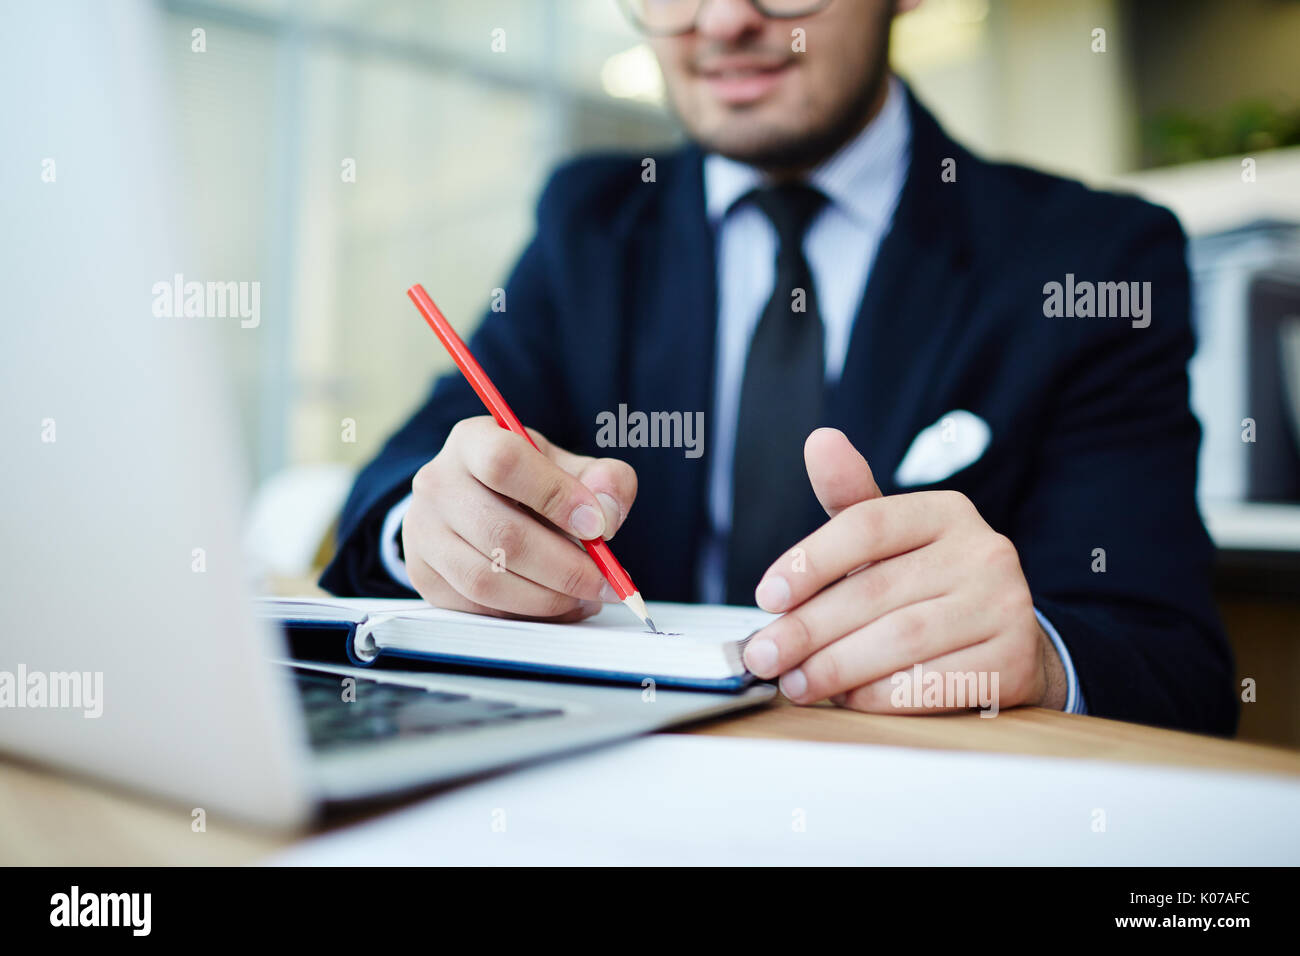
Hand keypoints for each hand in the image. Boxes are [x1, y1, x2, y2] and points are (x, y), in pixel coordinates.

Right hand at [401, 416, 636, 620]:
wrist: (472, 502)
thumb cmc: (525, 482)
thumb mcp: (565, 465)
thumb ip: (602, 478)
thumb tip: (607, 514)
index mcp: (473, 442)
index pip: (505, 462)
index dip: (556, 496)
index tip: (597, 526)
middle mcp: (437, 484)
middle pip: (502, 533)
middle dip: (566, 566)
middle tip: (606, 580)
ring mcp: (423, 533)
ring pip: (487, 580)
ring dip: (547, 597)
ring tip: (586, 596)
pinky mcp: (424, 575)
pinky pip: (477, 608)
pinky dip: (526, 615)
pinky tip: (558, 605)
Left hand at [741, 428, 1067, 713]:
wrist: (1009, 641)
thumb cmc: (928, 585)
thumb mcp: (891, 539)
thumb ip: (849, 500)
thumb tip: (819, 441)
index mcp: (946, 512)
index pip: (867, 525)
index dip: (809, 561)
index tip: (765, 596)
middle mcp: (984, 552)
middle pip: (876, 591)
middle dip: (808, 629)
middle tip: (765, 655)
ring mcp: (1005, 608)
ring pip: (901, 641)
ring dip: (836, 668)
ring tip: (794, 682)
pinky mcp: (1014, 663)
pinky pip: (932, 685)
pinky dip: (879, 696)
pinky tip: (846, 699)